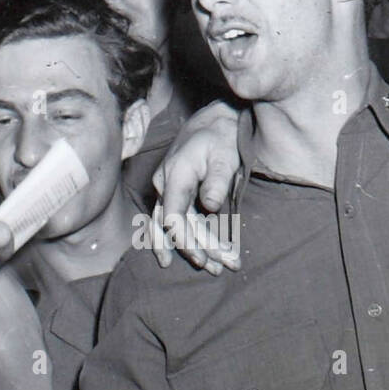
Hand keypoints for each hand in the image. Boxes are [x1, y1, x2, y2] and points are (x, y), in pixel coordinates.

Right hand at [151, 100, 241, 274]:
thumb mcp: (224, 155)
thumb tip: (210, 205)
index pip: (172, 216)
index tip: (204, 258)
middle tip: (221, 267)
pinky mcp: (172, 192)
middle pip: (173, 225)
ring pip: (169, 226)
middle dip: (197, 249)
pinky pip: (168, 220)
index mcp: (175, 174)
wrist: (214, 121)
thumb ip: (216, 180)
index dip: (186, 240)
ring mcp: (165, 188)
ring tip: (212, 268)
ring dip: (189, 248)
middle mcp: (164, 183)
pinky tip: (180, 258)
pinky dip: (176, 239)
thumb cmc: (220, 137)